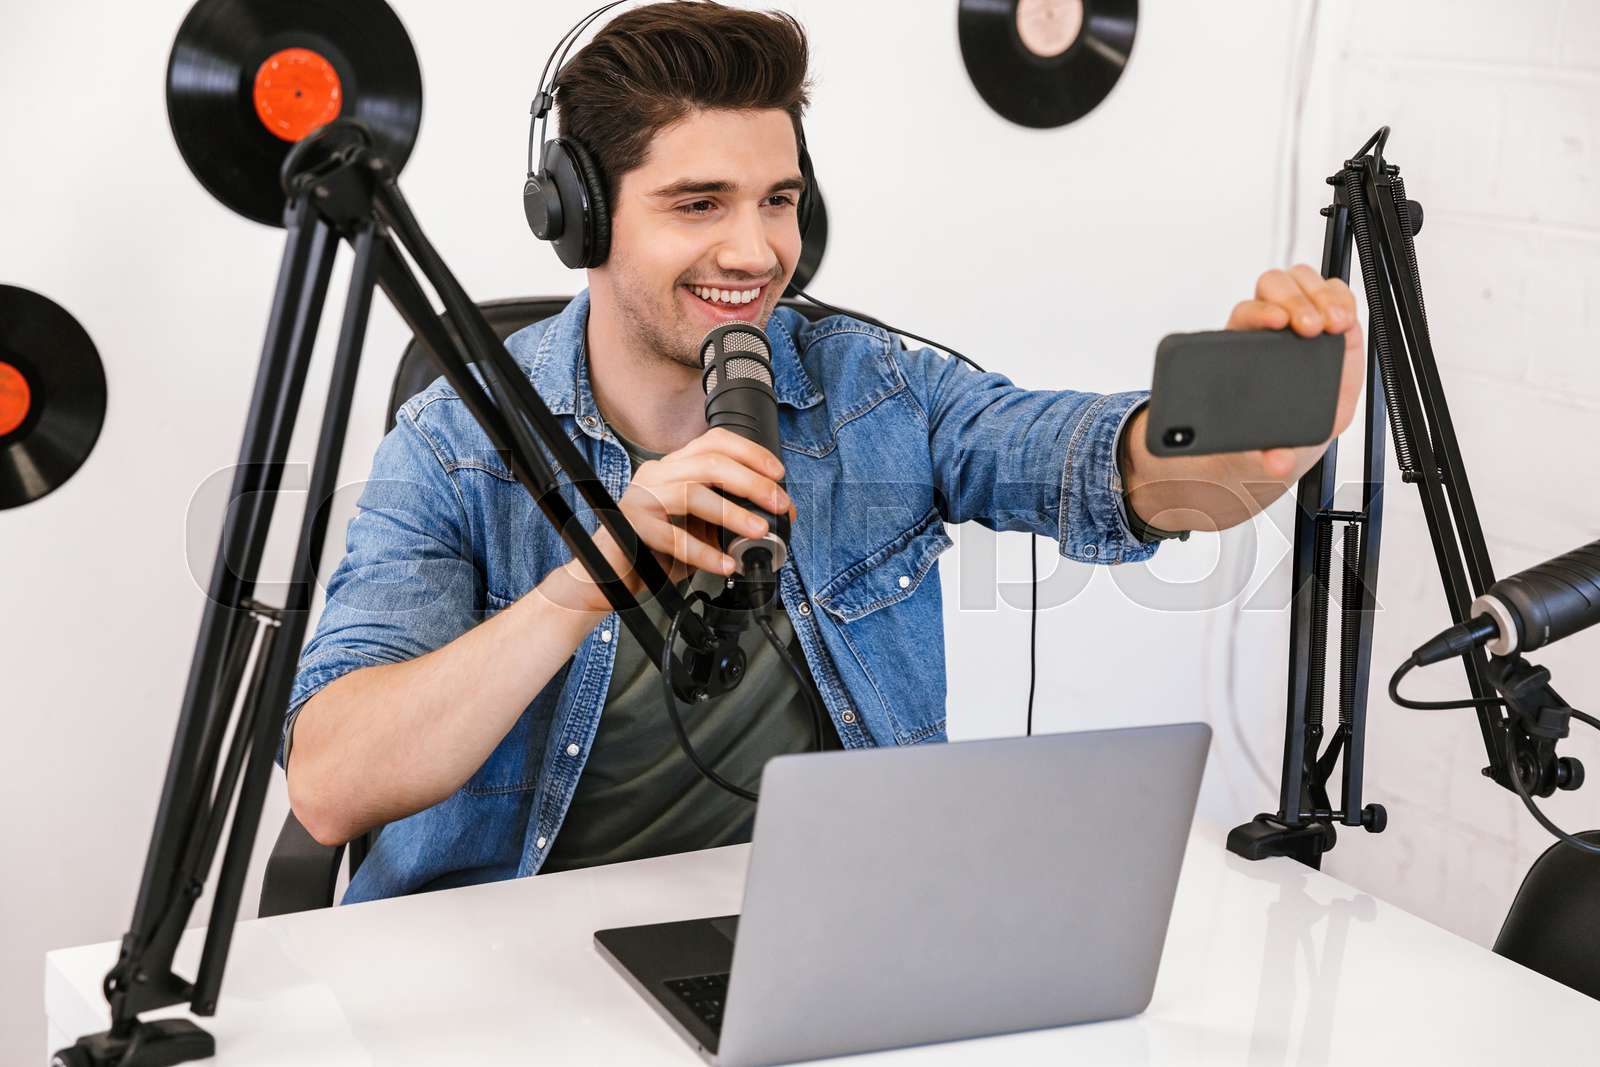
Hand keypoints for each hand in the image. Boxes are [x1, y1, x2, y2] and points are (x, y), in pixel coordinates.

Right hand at [543, 427, 795, 614]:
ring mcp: (642, 497)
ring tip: (757, 532)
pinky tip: (723, 564)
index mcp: (674, 467)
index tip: (778, 474)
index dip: (750, 453)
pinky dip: (703, 552)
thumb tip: (775, 514)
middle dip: (752, 481)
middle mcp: (657, 474)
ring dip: (732, 513)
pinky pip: (672, 537)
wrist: (609, 577)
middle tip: (778, 504)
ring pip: (693, 493)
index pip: (714, 442)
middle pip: (710, 462)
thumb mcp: (698, 527)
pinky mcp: (630, 525)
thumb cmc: (654, 551)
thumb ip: (728, 515)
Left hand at [1224, 264, 1364, 480]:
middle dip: (1293, 299)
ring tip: (1333, 323)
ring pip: (1302, 281)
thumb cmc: (1266, 430)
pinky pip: (1335, 293)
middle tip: (1310, 327)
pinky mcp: (1331, 322)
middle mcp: (1270, 325)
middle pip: (1273, 285)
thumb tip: (1276, 464)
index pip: (1247, 312)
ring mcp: (1301, 318)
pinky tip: (1345, 318)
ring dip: (1319, 295)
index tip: (1275, 322)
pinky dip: (1342, 298)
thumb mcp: (1262, 443)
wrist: (1288, 434)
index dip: (1259, 311)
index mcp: (1241, 347)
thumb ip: (1267, 453)